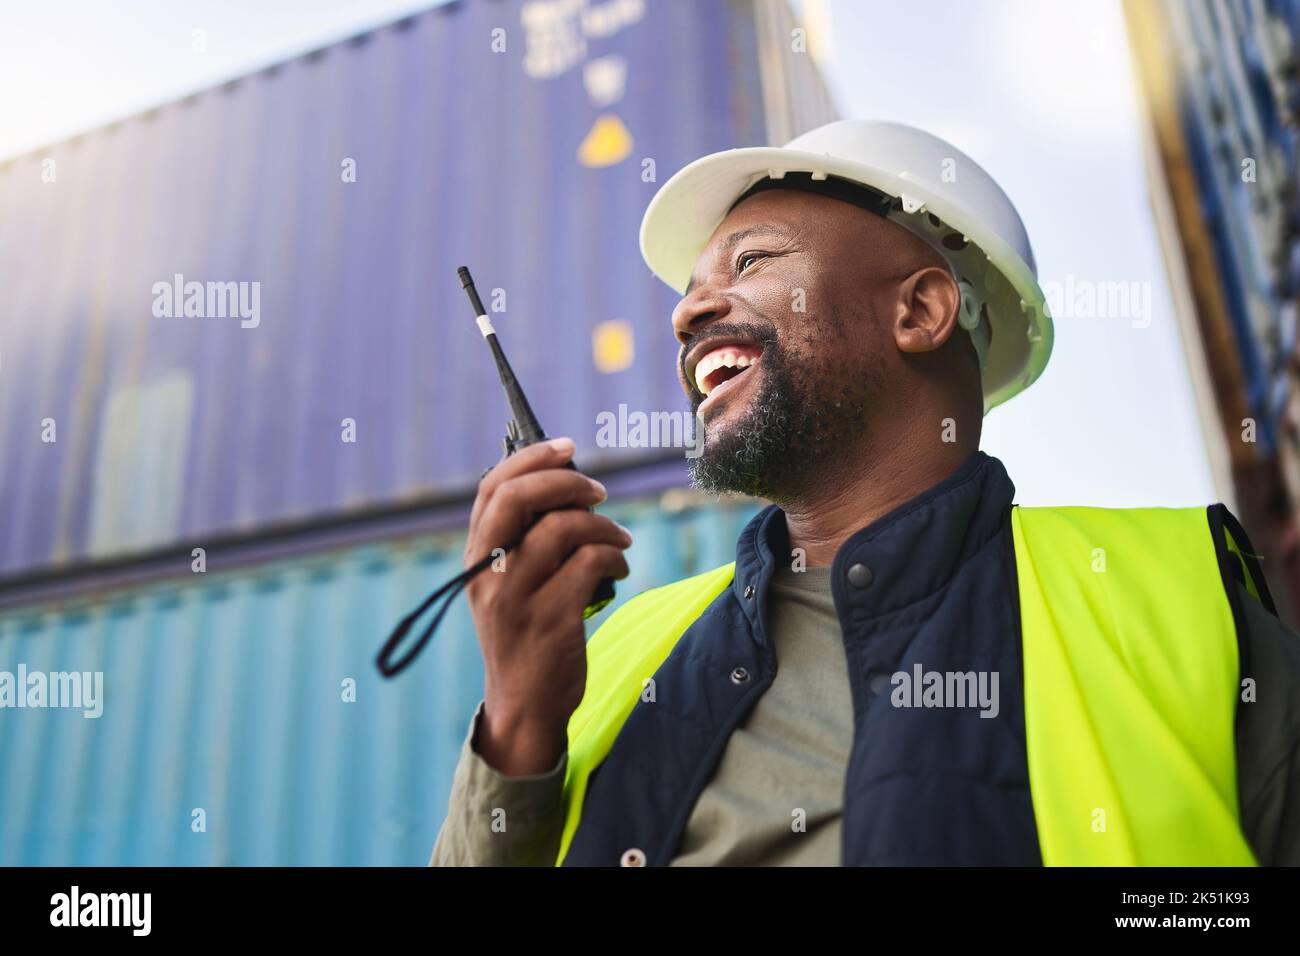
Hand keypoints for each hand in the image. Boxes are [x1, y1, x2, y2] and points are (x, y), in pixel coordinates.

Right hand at [464, 437, 631, 775]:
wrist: (523, 708)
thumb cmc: (524, 636)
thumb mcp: (505, 588)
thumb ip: (521, 541)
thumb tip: (568, 485)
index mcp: (474, 560)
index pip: (492, 490)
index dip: (530, 459)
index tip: (567, 448)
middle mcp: (487, 575)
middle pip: (520, 499)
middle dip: (567, 482)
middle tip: (599, 491)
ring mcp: (516, 599)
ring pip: (565, 529)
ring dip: (604, 525)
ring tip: (620, 539)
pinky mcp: (551, 621)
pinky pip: (591, 564)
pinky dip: (614, 556)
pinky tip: (620, 566)